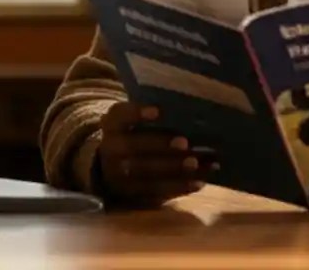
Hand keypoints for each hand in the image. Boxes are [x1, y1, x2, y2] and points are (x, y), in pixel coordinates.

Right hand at [96, 102, 215, 206]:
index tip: (158, 110)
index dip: (136, 113)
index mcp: (112, 125)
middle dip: (159, 145)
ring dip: (173, 170)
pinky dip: (178, 188)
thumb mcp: (138, 121)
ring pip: (144, 174)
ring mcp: (118, 177)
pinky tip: (199, 182)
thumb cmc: (139, 135)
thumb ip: (156, 117)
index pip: (119, 115)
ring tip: (196, 163)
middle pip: (132, 147)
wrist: (115, 167)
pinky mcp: (132, 198)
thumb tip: (189, 113)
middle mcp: (110, 151)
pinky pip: (155, 194)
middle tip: (185, 143)